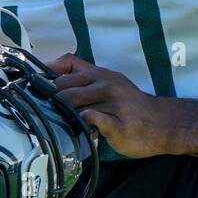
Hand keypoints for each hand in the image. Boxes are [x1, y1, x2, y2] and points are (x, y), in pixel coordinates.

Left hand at [46, 54, 167, 158]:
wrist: (162, 123)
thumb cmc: (130, 105)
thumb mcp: (109, 81)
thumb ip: (83, 74)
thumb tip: (49, 68)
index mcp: (101, 74)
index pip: (65, 70)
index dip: (46, 83)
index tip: (35, 94)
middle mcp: (106, 84)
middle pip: (64, 89)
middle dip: (51, 103)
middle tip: (46, 115)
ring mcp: (113, 103)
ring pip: (74, 104)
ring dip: (63, 115)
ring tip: (62, 124)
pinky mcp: (117, 124)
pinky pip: (91, 119)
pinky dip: (82, 123)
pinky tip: (83, 130)